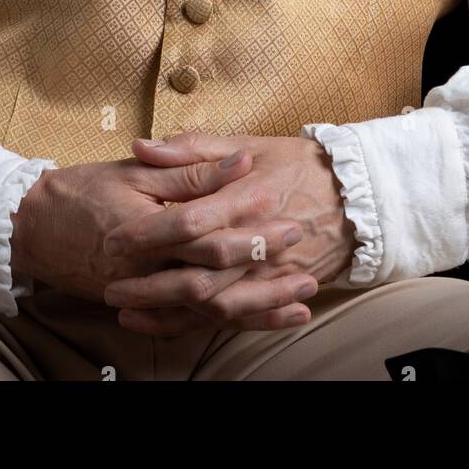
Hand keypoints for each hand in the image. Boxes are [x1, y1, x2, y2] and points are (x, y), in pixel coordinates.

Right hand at [9, 153, 306, 305]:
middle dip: (260, 257)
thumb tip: (239, 161)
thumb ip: (187, 167)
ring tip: (303, 289)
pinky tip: (270, 317)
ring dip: (260, 302)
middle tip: (299, 237)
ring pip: (210, 307)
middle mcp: (142, 269)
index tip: (274, 193)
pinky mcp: (147, 308)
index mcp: (137, 230)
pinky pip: (197, 323)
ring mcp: (144, 294)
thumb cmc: (82, 191)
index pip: (198, 223)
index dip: (238, 209)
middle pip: (210, 271)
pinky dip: (237, 321)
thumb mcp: (132, 171)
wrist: (32, 230)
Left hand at [100, 130, 356, 333]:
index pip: (191, 221)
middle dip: (150, 287)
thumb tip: (142, 147)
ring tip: (128, 314)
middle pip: (199, 274)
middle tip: (111, 289)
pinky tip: (167, 325)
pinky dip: (201, 326)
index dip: (149, 233)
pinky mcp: (278, 289)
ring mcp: (272, 271)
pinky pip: (237, 317)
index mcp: (249, 195)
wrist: (358, 194)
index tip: (112, 238)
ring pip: (215, 305)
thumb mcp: (248, 143)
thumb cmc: (296, 162)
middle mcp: (260, 239)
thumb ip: (193, 149)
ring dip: (168, 314)